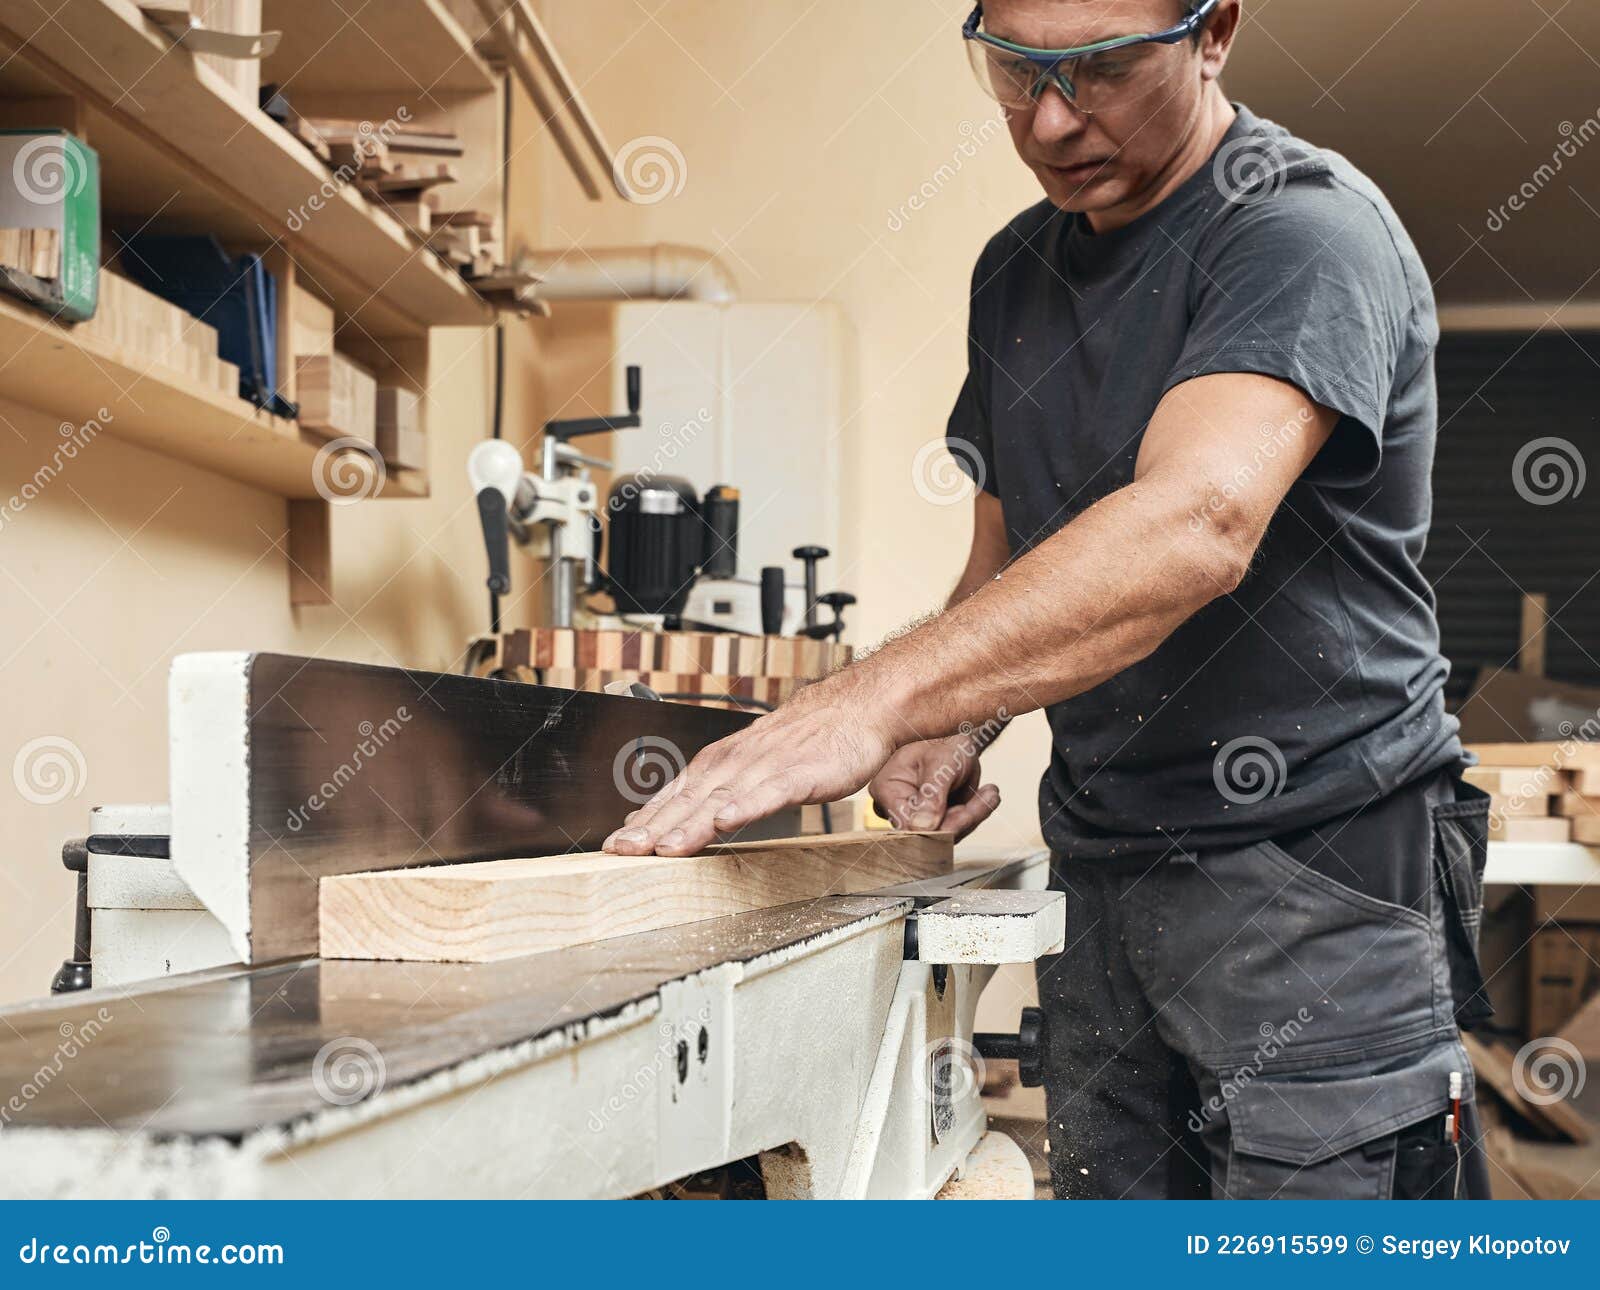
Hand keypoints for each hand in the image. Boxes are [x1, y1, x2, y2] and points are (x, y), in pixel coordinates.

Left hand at [602, 685, 895, 856]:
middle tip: (622, 852)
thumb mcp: (748, 765)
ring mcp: (764, 769)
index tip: (614, 846)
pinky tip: (727, 821)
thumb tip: (666, 816)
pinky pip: (768, 794)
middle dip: (652, 828)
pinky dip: (745, 806)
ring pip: (719, 799)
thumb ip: (710, 791)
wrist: (851, 708)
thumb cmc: (801, 741)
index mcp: (719, 763)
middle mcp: (734, 764)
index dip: (642, 823)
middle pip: (686, 801)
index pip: (672, 797)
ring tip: (664, 849)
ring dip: (690, 824)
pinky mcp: (798, 775)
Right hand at [868, 735, 999, 839]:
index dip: (937, 827)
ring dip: (972, 815)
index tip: (966, 814)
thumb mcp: (940, 761)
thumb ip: (932, 793)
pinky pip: (956, 828)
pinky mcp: (933, 819)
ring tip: (990, 792)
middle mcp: (896, 807)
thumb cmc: (942, 738)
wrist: (953, 733)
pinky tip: (988, 794)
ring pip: (946, 833)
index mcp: (887, 790)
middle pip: (929, 833)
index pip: (907, 825)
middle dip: (962, 818)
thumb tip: (923, 828)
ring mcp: (915, 815)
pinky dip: (975, 812)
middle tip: (989, 795)